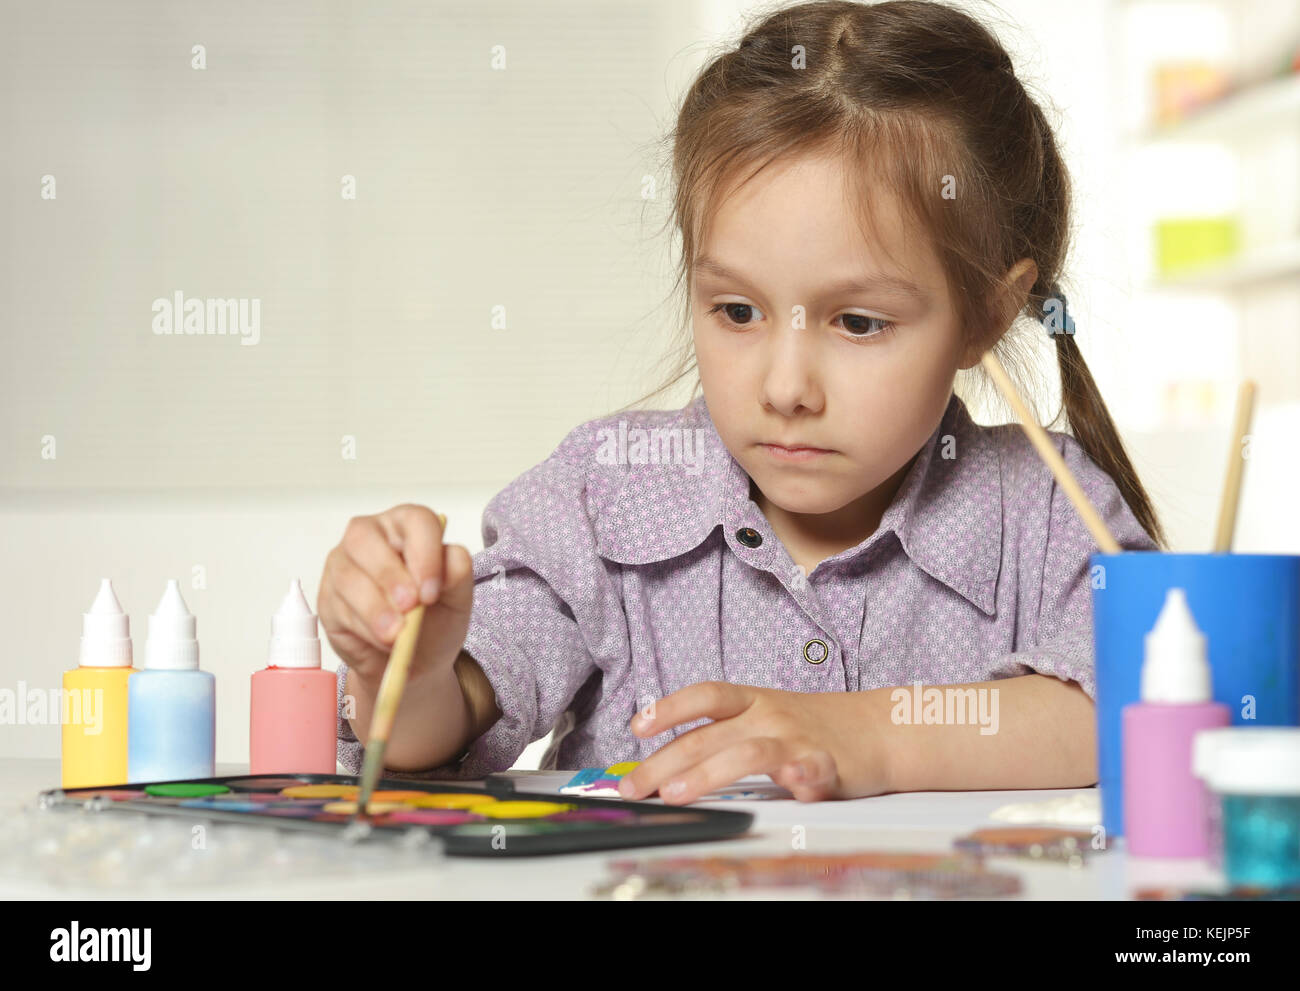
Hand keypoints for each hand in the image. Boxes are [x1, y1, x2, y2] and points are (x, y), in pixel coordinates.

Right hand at [318, 504, 473, 684]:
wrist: (416, 658)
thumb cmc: (437, 617)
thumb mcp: (458, 597)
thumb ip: (457, 573)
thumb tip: (446, 562)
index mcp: (409, 527)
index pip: (415, 521)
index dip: (424, 553)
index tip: (431, 591)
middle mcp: (371, 536)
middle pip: (365, 537)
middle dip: (388, 574)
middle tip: (409, 606)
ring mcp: (343, 563)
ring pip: (348, 575)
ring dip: (374, 608)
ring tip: (396, 634)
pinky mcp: (328, 596)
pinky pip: (337, 606)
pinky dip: (364, 627)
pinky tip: (383, 640)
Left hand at [617, 682, 893, 802]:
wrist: (878, 728)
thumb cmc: (813, 727)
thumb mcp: (765, 718)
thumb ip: (723, 737)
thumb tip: (667, 765)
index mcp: (753, 701)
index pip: (704, 696)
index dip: (669, 708)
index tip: (636, 727)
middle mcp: (770, 715)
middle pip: (709, 735)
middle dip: (664, 762)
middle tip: (634, 787)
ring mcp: (797, 740)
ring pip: (746, 754)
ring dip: (707, 775)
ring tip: (676, 795)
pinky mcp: (826, 766)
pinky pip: (808, 771)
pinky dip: (797, 778)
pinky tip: (786, 788)